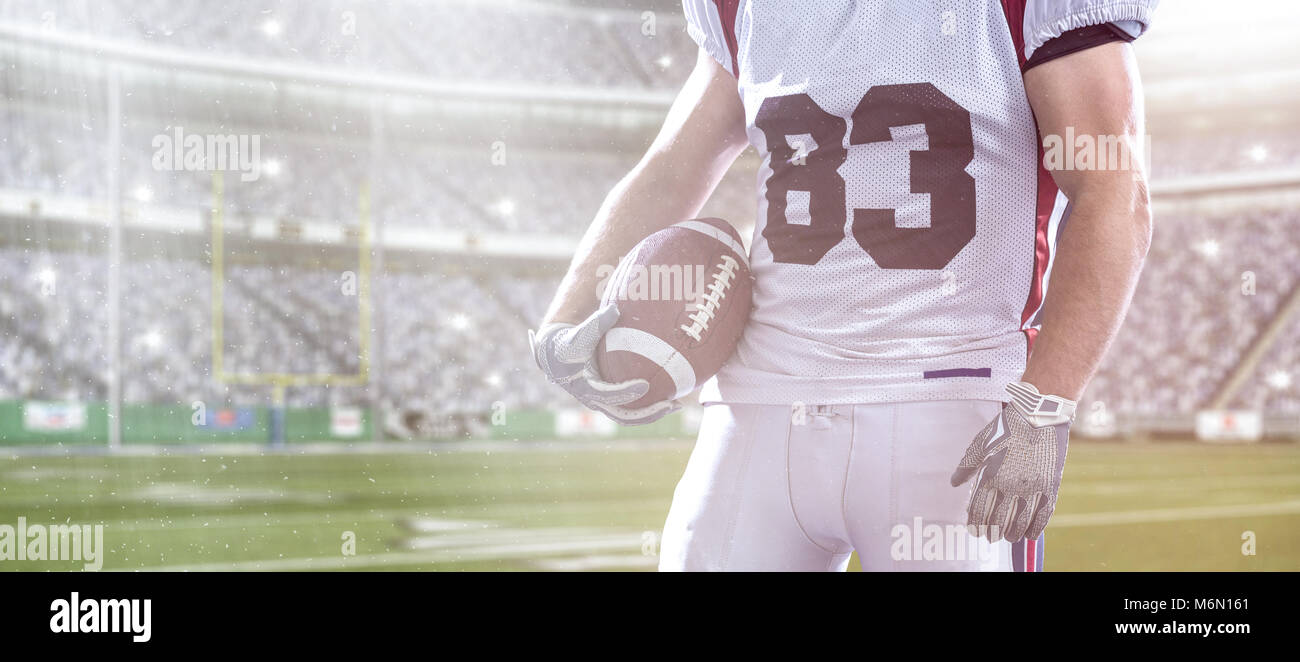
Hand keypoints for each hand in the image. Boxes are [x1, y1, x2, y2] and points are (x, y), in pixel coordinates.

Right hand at [529, 304, 680, 425]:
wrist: (557, 357)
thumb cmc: (569, 343)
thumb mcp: (580, 334)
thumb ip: (597, 323)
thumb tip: (615, 309)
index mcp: (586, 388)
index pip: (609, 395)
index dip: (626, 392)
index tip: (646, 385)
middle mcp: (596, 401)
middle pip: (624, 415)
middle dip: (649, 413)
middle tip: (670, 405)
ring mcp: (604, 404)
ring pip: (631, 416)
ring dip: (654, 413)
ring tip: (677, 405)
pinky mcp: (612, 401)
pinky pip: (633, 408)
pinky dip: (650, 405)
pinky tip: (670, 395)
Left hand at [950, 382, 1075, 542]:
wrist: (1040, 414)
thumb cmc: (1007, 427)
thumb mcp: (981, 443)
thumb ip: (967, 466)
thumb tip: (954, 484)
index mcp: (992, 475)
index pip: (980, 509)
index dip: (976, 523)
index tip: (974, 530)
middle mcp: (1011, 485)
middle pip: (999, 519)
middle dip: (992, 532)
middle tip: (989, 538)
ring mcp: (1033, 487)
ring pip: (1021, 521)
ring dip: (1012, 534)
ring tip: (1008, 538)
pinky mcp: (1051, 486)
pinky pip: (1044, 514)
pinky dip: (1036, 528)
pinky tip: (1030, 535)